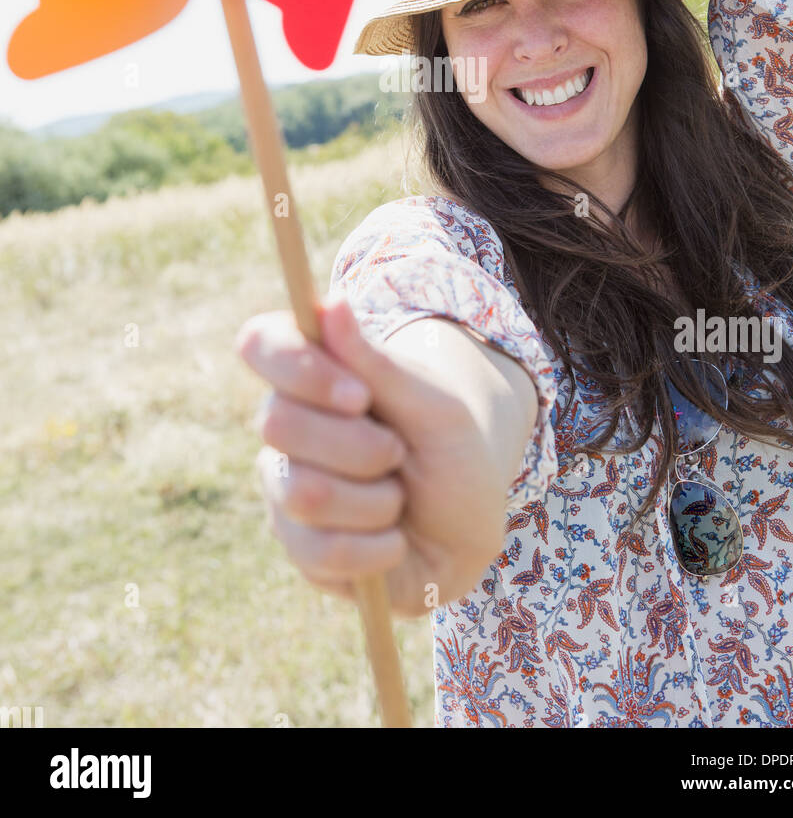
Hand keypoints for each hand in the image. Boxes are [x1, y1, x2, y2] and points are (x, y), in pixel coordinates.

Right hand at [236, 296, 506, 615]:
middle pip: (278, 423)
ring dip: (376, 501)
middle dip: (360, 445)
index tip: (359, 395)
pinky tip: (395, 541)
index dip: (299, 368)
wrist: (471, 529)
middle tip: (398, 452)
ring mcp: (285, 489)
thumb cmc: (452, 452)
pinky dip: (376, 548)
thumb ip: (377, 363)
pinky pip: (319, 552)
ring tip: (400, 499)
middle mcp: (287, 429)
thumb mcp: (432, 405)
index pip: (260, 343)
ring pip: (304, 493)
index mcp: (313, 375)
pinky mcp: (298, 549)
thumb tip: (330, 302)